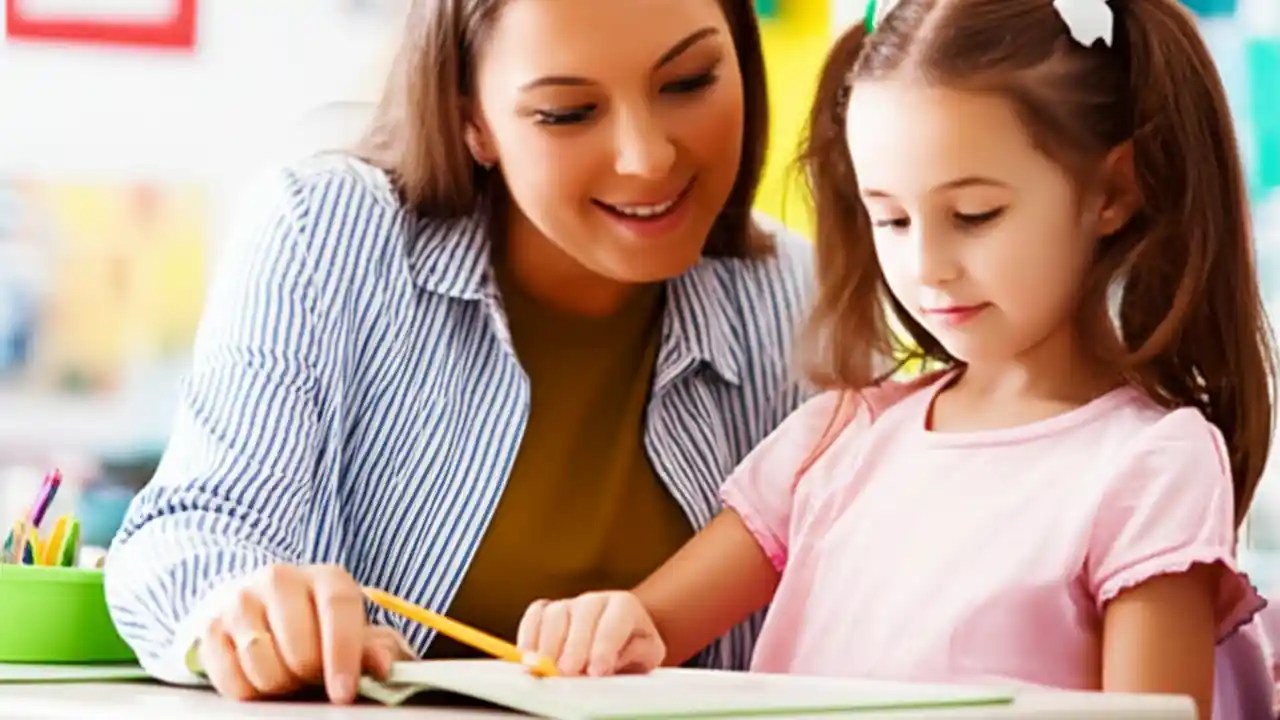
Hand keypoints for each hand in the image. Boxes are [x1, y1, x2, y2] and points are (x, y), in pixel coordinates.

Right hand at [198, 564, 415, 702]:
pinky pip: (229, 679)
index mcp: (326, 577)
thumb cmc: (318, 624)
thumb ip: (374, 648)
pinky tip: (260, 678)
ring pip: (261, 664)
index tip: (343, 693)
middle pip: (299, 649)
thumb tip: (382, 666)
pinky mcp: (210, 626)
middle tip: (312, 677)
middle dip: (309, 676)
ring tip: (288, 675)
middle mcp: (281, 579)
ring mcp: (241, 599)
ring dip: (279, 686)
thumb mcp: (353, 631)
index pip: (338, 610)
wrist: (261, 606)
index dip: (343, 655)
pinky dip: (249, 692)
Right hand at [516, 591, 664, 676]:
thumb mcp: (646, 655)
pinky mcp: (547, 611)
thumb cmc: (634, 650)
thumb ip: (633, 655)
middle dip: (574, 647)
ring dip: (548, 644)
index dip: (604, 647)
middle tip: (567, 672)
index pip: (614, 621)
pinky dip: (528, 634)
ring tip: (545, 669)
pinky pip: (535, 615)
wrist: (621, 639)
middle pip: (582, 615)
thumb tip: (605, 664)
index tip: (597, 671)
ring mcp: (569, 604)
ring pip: (555, 614)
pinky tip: (527, 656)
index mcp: (624, 606)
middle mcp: (595, 600)